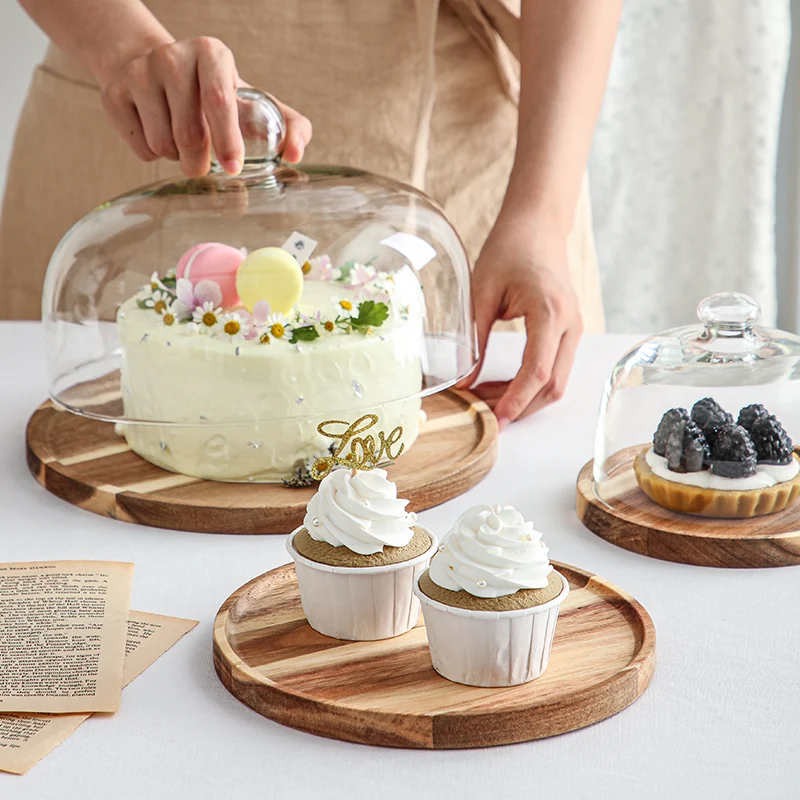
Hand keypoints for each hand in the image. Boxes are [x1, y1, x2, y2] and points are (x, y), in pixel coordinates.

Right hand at [99, 37, 311, 177]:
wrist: (156, 70)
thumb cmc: (216, 95)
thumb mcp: (254, 102)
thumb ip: (289, 126)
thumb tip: (295, 156)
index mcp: (211, 54)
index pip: (219, 101)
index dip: (227, 140)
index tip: (232, 168)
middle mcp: (172, 56)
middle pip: (189, 133)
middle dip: (201, 162)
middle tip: (205, 167)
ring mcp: (138, 72)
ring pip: (163, 143)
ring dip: (178, 157)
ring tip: (183, 141)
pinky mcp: (113, 93)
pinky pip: (141, 147)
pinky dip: (155, 155)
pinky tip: (160, 134)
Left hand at [459, 216, 582, 428]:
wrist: (537, 225)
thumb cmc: (508, 250)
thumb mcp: (481, 292)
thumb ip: (474, 340)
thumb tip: (463, 383)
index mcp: (549, 311)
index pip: (538, 371)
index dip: (516, 400)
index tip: (494, 418)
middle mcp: (570, 324)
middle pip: (553, 385)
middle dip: (520, 406)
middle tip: (485, 415)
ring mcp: (574, 328)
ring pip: (557, 382)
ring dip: (526, 398)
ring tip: (488, 399)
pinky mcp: (568, 331)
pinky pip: (556, 368)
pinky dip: (532, 384)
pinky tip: (503, 384)